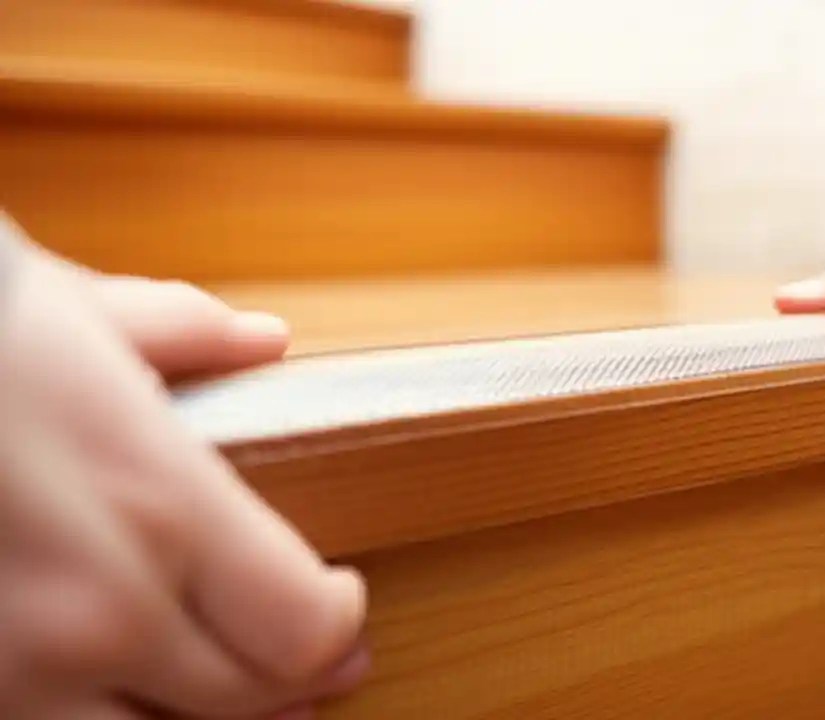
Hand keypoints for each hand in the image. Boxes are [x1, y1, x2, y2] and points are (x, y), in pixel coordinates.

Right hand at [0, 221, 367, 718]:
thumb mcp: (51, 304)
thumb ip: (176, 333)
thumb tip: (258, 343)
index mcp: (156, 505)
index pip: (302, 625)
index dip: (336, 622)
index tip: (343, 600)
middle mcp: (93, 610)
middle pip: (246, 704)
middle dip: (297, 686)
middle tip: (325, 670)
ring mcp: (2, 676)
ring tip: (243, 713)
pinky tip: (118, 711)